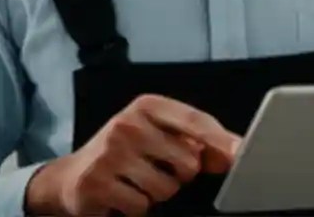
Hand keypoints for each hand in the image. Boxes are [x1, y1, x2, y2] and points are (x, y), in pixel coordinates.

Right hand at [25, 94, 241, 215]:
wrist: (72, 176)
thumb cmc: (124, 153)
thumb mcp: (157, 136)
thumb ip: (196, 142)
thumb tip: (232, 154)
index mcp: (147, 106)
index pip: (194, 120)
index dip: (221, 139)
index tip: (241, 154)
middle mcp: (128, 124)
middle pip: (187, 163)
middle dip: (178, 175)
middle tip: (156, 169)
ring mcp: (110, 153)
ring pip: (166, 189)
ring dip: (157, 194)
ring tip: (136, 182)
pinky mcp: (97, 182)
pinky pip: (142, 206)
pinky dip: (136, 207)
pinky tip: (121, 194)